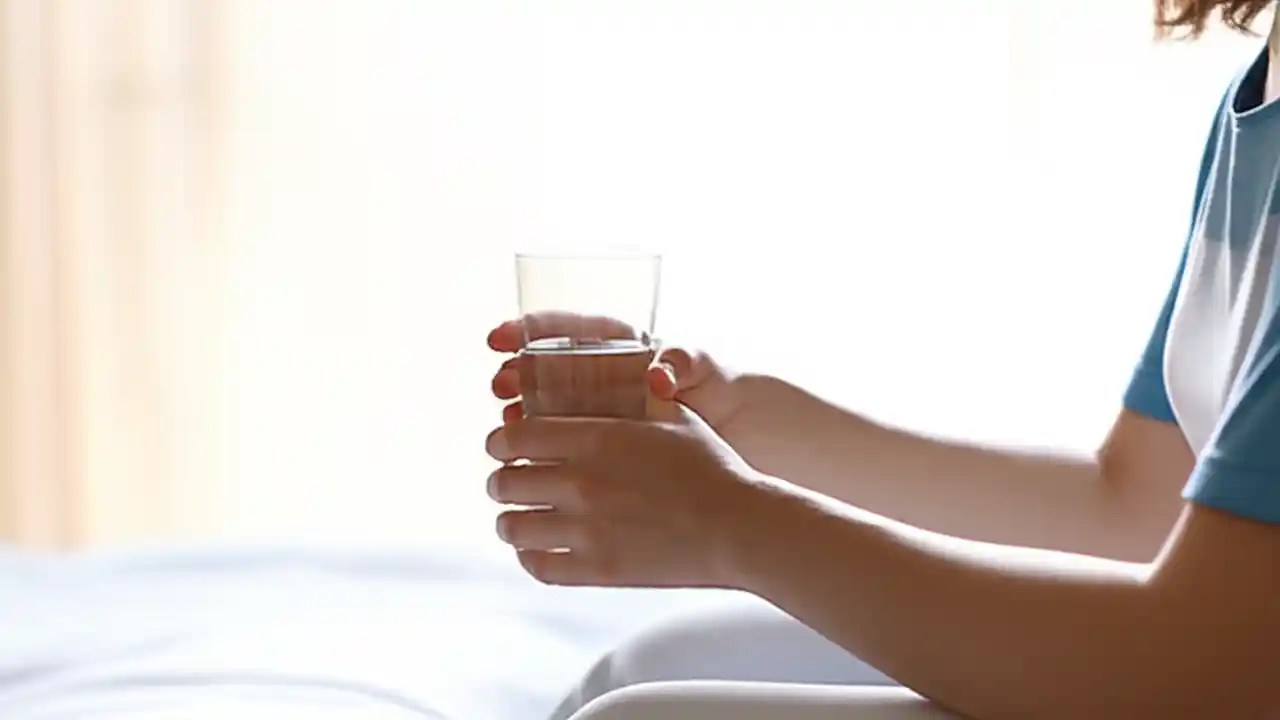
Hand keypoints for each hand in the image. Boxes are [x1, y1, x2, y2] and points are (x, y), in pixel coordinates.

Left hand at [485, 405, 761, 588]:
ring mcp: (586, 529)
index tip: (501, 445)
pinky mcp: (597, 569)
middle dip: (501, 479)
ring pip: (512, 526)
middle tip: (508, 481)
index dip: (499, 441)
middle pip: (505, 481)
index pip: (514, 436)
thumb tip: (607, 378)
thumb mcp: (670, 416)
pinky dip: (529, 556)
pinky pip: (537, 565)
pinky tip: (537, 549)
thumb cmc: (712, 467)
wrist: (739, 524)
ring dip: (509, 520)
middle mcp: (581, 482)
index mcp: (595, 438)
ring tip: (516, 518)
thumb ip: (628, 398)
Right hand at [487, 314, 742, 427]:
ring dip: (521, 410)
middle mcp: (601, 372)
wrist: (740, 431)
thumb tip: (656, 374)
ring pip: (547, 404)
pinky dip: (542, 448)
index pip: (564, 327)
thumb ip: (680, 362)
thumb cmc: (719, 387)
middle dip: (515, 373)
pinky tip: (526, 458)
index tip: (499, 338)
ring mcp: (599, 408)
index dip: (526, 329)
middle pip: (544, 366)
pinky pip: (564, 441)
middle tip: (500, 385)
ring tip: (508, 420)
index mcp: (619, 343)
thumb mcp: (702, 367)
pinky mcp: (602, 442)